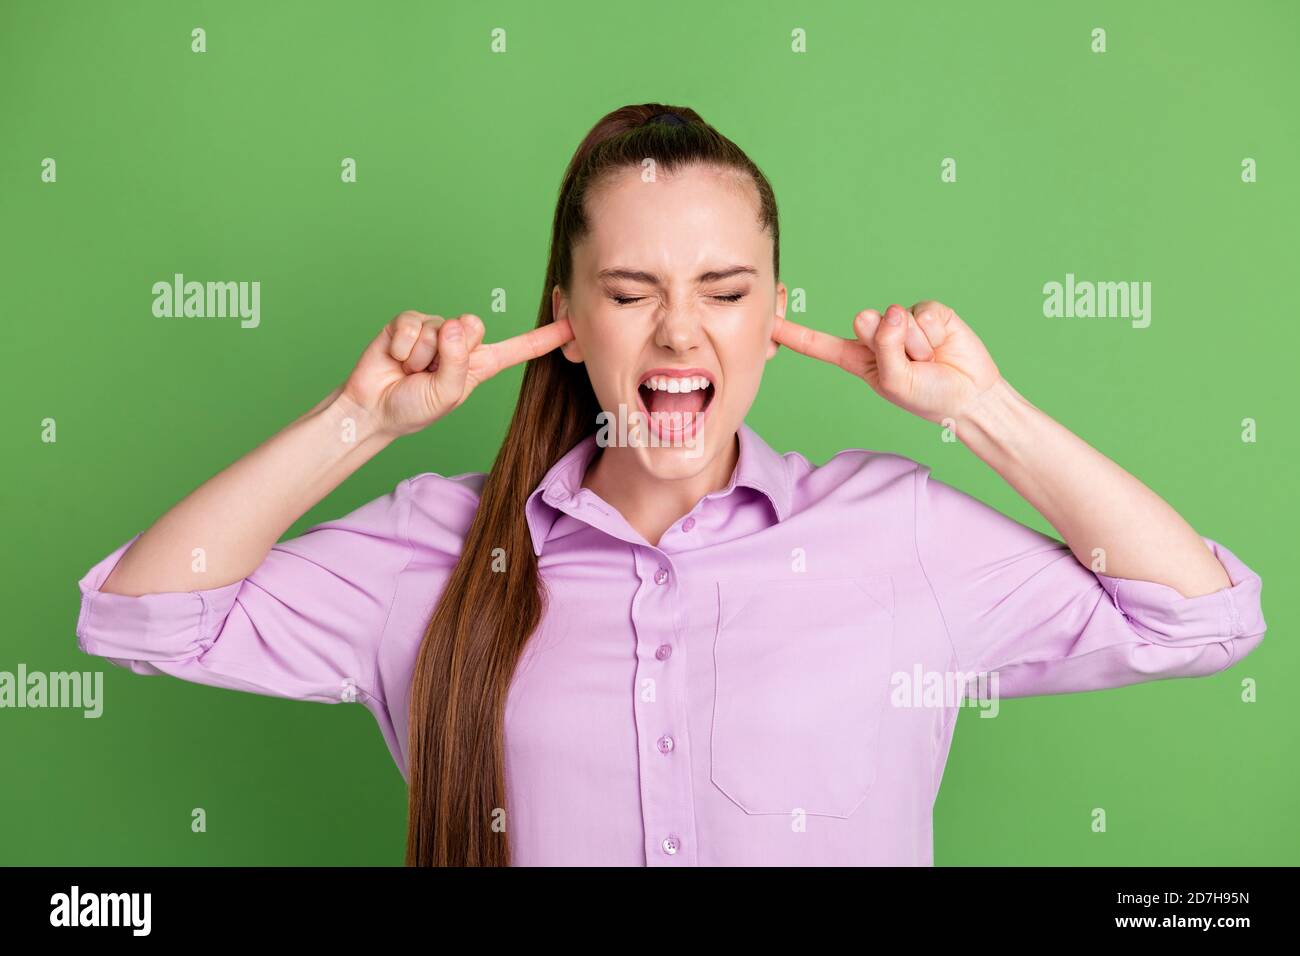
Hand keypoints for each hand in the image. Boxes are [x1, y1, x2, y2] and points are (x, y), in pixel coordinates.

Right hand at [341, 311, 574, 436]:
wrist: (373, 408)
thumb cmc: (414, 407)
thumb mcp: (448, 394)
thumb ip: (458, 362)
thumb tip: (454, 324)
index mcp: (482, 364)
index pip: (520, 347)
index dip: (546, 337)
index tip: (574, 324)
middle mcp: (463, 342)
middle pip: (474, 325)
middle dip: (449, 352)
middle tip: (429, 373)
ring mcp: (436, 329)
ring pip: (440, 329)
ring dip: (421, 357)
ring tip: (410, 371)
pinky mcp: (410, 321)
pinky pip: (413, 326)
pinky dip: (403, 349)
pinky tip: (396, 359)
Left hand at [771, 301, 1001, 424]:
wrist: (970, 396)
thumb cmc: (927, 396)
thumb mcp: (894, 382)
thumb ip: (884, 350)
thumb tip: (891, 310)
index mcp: (858, 359)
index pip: (819, 344)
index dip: (794, 333)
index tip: (768, 322)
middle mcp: (877, 337)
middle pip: (864, 322)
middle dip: (888, 342)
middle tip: (909, 363)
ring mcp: (902, 322)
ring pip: (897, 318)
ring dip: (916, 344)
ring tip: (928, 359)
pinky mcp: (928, 313)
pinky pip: (923, 313)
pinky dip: (933, 333)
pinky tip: (941, 344)